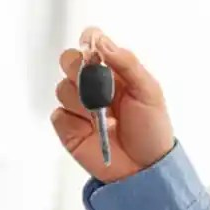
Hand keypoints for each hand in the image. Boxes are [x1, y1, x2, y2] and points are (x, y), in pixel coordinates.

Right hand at [52, 27, 174, 182]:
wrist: (145, 168)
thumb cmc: (151, 130)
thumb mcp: (149, 91)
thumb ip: (127, 63)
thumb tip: (104, 43)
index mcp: (113, 71)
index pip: (93, 43)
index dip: (89, 40)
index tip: (93, 48)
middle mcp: (92, 85)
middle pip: (69, 61)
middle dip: (81, 71)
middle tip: (101, 89)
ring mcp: (78, 106)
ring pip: (62, 88)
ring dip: (83, 102)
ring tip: (105, 117)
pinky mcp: (68, 128)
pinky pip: (58, 115)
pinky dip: (74, 122)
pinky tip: (91, 131)